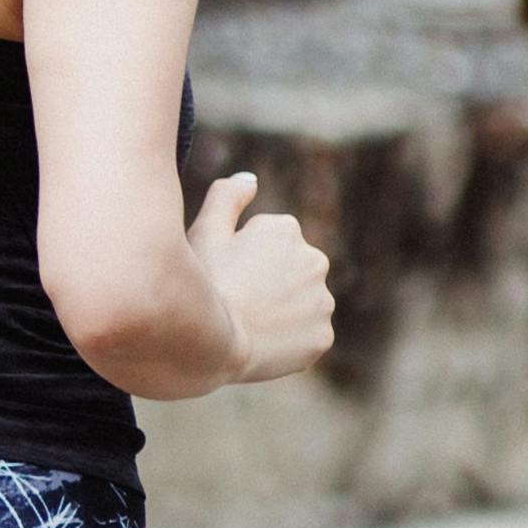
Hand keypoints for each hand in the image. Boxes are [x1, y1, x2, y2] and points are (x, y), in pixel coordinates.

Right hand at [194, 171, 334, 381]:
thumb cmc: (204, 286)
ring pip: (300, 304)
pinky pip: (306, 335)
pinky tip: (261, 344)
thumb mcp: (204, 231)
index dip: (241, 260)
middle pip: (289, 271)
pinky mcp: (323, 336)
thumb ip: (227, 196)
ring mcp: (322, 301)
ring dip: (281, 311)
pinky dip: (288, 340)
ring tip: (248, 326)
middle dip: (269, 282)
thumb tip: (251, 179)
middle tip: (237, 301)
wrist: (213, 348)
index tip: (227, 275)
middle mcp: (315, 260)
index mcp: (285, 229)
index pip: (267, 243)